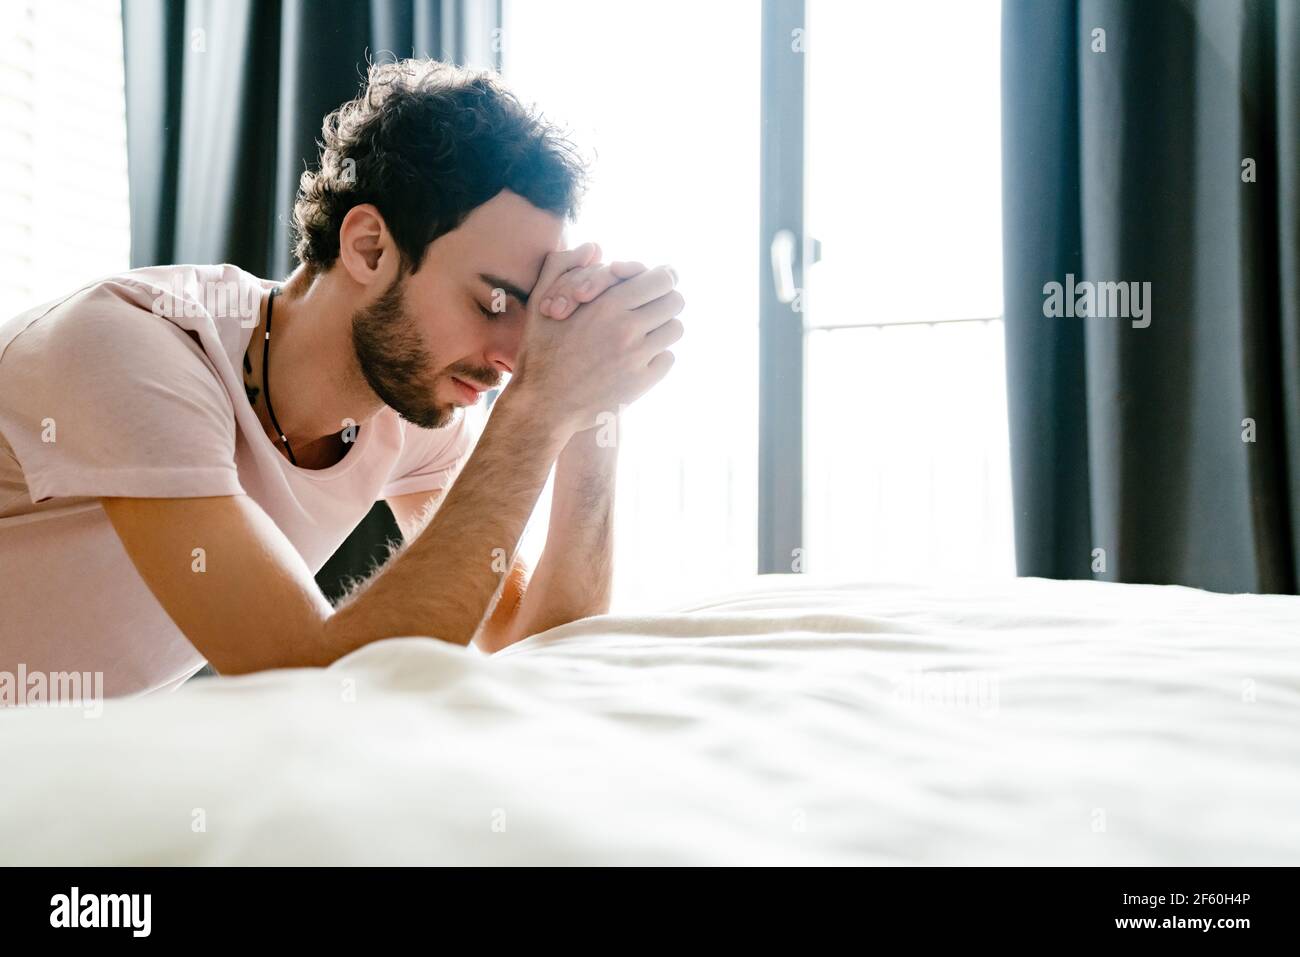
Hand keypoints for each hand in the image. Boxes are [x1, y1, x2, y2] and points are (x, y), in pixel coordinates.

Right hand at [510, 247, 683, 437]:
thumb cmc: (539, 351)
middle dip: (666, 299)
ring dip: (663, 327)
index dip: (662, 277)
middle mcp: (627, 329)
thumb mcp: (541, 301)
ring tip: (648, 330)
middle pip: (675, 301)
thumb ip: (562, 266)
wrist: (542, 405)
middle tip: (656, 305)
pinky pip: (668, 359)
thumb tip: (594, 247)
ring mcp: (637, 358)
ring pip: (675, 329)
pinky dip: (658, 355)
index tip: (658, 281)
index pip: (661, 279)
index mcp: (607, 304)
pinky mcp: (642, 383)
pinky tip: (640, 357)